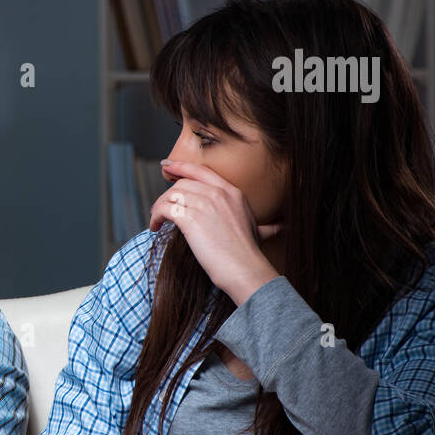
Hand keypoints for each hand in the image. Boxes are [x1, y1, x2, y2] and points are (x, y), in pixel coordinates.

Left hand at [149, 160, 280, 305]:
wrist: (245, 268)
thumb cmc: (250, 254)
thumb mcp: (259, 232)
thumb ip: (266, 225)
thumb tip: (279, 227)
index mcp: (232, 192)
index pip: (200, 171)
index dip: (181, 166)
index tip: (167, 165)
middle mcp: (218, 193)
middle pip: (182, 184)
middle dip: (166, 194)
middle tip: (159, 208)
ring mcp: (205, 204)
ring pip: (171, 195)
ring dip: (158, 207)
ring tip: (156, 220)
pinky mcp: (191, 218)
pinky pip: (165, 209)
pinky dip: (155, 216)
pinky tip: (155, 226)